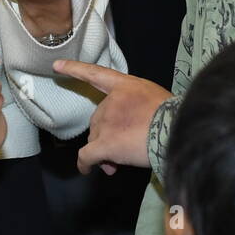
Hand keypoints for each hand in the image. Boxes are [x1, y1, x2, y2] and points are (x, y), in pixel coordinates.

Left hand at [51, 59, 172, 175]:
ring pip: (95, 139)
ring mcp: (107, 122)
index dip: (75, 69)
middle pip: (97, 119)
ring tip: (117, 164)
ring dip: (103, 151)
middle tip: (119, 150)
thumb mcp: (154, 100)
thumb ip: (135, 107)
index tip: (56, 66)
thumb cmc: (174, 116)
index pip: (96, 74)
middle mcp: (111, 101)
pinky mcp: (105, 143)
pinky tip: (86, 169)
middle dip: (105, 135)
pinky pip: (87, 155)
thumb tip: (125, 134)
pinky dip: (85, 163)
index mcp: (125, 86)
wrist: (177, 130)